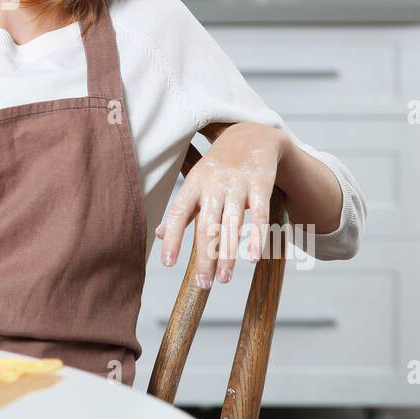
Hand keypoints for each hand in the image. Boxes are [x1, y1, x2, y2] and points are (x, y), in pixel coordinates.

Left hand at [154, 123, 288, 286]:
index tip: (168, 263)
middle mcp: (213, 184)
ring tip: (224, 279)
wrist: (254, 134)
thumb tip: (159, 236)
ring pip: (231, 223)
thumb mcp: (197, 182)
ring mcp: (237, 184)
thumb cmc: (220, 165)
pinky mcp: (261, 184)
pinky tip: (255, 256)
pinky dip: (257, 235)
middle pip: (207, 225)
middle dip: (205, 256)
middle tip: (204, 284)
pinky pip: (258, 213)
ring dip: (228, 253)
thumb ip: (182, 210)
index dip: (172, 237)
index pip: (178, 213)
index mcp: (194, 185)